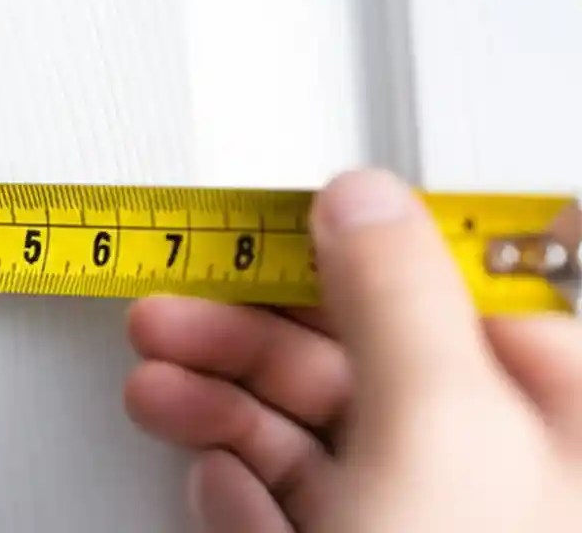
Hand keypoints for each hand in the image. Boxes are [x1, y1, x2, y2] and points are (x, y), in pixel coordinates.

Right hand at [125, 169, 581, 531]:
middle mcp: (493, 461)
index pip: (461, 278)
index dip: (360, 239)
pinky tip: (214, 471)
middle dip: (241, 328)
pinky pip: (293, 502)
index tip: (274, 215)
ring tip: (154, 387)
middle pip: (356, 350)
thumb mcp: (434, 431)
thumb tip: (358, 195)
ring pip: (311, 425)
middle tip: (166, 310)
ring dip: (215, 398)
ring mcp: (423, 519)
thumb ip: (395, 294)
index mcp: (554, 404)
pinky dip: (239, 480)